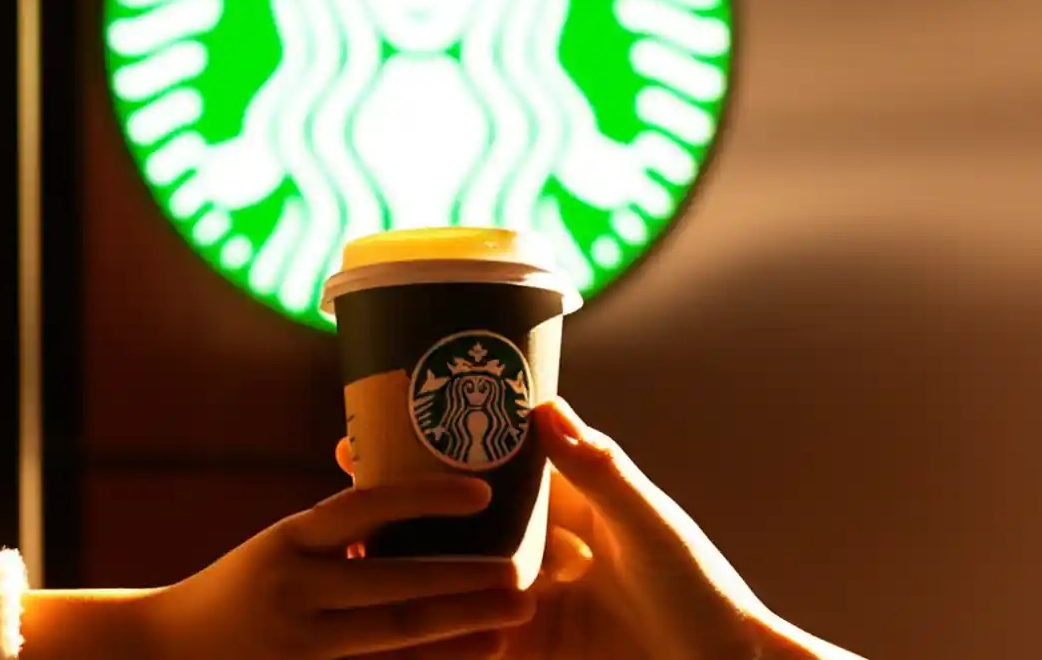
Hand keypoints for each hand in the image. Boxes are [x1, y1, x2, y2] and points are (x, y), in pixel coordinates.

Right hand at [148, 478, 536, 659]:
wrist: (161, 653)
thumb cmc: (236, 590)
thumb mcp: (279, 547)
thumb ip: (339, 534)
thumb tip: (416, 500)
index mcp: (288, 541)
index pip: (365, 509)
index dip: (426, 498)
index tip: (483, 492)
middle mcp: (293, 592)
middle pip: (393, 588)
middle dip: (464, 583)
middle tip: (523, 576)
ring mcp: (300, 648)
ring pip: (393, 643)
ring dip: (460, 634)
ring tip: (514, 621)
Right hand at [335, 400, 864, 659]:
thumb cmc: (698, 589)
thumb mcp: (647, 525)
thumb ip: (599, 469)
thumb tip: (546, 405)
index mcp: (568, 500)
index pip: (495, 456)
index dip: (447, 431)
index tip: (397, 406)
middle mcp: (539, 542)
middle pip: (459, 509)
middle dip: (407, 487)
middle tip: (349, 460)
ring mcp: (524, 595)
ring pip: (450, 567)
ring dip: (402, 550)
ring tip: (342, 532)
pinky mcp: (522, 645)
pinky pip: (462, 631)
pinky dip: (423, 619)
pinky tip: (374, 607)